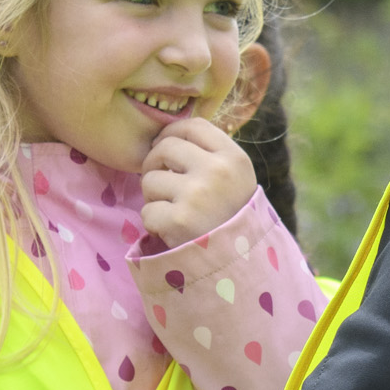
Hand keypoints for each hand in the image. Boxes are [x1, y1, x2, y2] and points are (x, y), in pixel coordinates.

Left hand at [140, 113, 257, 247]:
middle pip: (165, 147)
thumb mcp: (236, 179)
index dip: (172, 133)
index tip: (164, 147)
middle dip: (155, 164)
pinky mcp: (179, 220)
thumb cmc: (233, 218)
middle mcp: (217, 171)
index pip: (193, 125)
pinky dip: (154, 224)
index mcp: (234, 158)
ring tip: (173, 211)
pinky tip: (173, 231)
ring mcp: (197, 195)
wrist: (242, 264)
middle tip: (162, 184)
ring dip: (154, 197)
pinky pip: (147, 211)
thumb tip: (169, 133)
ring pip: (150, 179)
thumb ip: (210, 155)